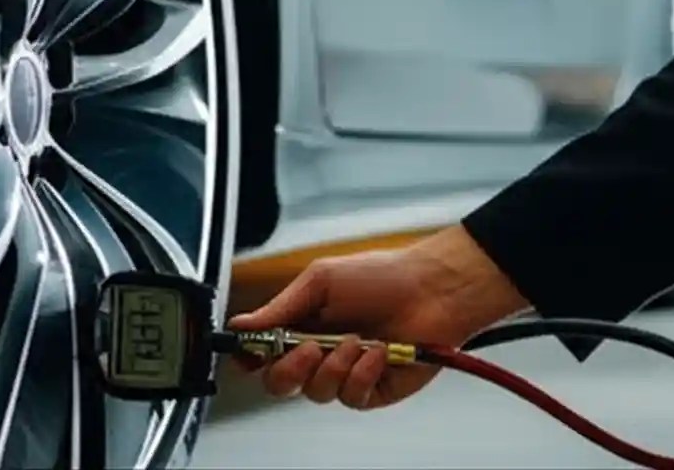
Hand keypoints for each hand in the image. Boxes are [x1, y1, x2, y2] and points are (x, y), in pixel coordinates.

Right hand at [228, 225, 527, 409]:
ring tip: (356, 340)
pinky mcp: (372, 390)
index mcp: (300, 325)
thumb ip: (280, 308)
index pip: (261, 353)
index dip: (250, 357)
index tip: (251, 351)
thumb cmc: (381, 276)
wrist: (433, 289)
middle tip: (309, 348)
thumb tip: (240, 324)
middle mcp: (318, 353)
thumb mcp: (320, 282)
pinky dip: (361, 374)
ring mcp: (345, 374)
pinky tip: (378, 353)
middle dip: (289, 368)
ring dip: (333, 366)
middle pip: (279, 383)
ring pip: (314, 392)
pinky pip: (350, 397)